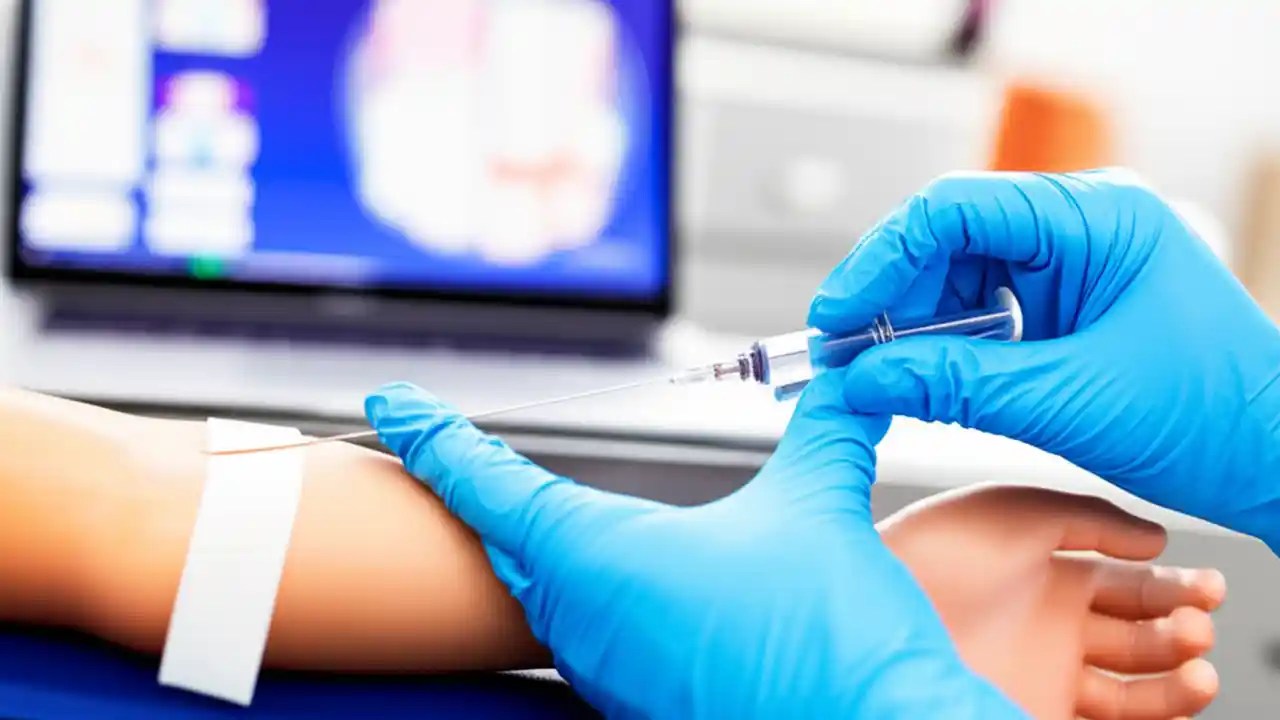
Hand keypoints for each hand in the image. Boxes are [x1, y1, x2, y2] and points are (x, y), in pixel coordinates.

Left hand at [366, 376, 1025, 718]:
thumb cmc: (829, 645)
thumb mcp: (818, 508)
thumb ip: (822, 429)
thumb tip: (846, 376)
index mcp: (596, 559)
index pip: (483, 481)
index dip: (431, 434)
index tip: (390, 405)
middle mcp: (583, 622)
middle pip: (498, 540)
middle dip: (468, 488)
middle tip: (438, 448)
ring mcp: (608, 673)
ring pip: (540, 594)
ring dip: (526, 547)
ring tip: (518, 510)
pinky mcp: (643, 703)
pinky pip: (586, 635)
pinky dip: (580, 594)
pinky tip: (615, 585)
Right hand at [810, 169, 1279, 550]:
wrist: (1277, 462)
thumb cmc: (1216, 419)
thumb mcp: (1066, 402)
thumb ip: (953, 385)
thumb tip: (864, 379)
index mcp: (1096, 220)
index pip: (955, 211)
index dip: (882, 260)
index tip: (838, 313)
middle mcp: (1081, 229)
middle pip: (948, 240)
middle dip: (889, 298)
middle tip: (843, 353)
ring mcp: (1074, 265)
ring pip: (958, 276)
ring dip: (911, 325)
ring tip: (872, 371)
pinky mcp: (1067, 304)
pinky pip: (984, 309)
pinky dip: (944, 344)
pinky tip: (918, 374)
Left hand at [881, 485, 1224, 719]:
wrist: (871, 599)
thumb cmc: (930, 550)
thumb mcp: (1016, 512)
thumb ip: (1090, 517)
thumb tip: (1159, 538)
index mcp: (1053, 577)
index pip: (1135, 586)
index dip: (1177, 585)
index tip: (1207, 583)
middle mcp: (1053, 628)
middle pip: (1144, 638)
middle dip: (1180, 628)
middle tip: (1194, 621)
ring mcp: (1045, 674)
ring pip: (1135, 690)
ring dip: (1176, 678)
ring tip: (1196, 664)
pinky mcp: (1033, 708)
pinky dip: (1150, 714)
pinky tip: (1167, 695)